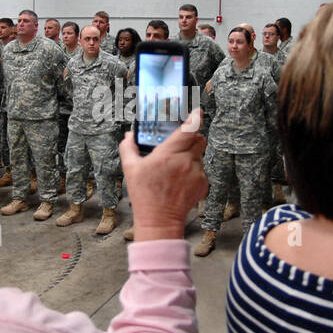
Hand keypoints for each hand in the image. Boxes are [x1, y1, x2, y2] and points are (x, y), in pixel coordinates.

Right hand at [120, 108, 207, 240]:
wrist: (160, 220)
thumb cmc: (144, 195)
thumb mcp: (130, 170)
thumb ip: (128, 148)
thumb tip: (128, 135)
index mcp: (168, 154)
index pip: (188, 130)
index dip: (195, 118)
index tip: (197, 111)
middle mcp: (185, 161)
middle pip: (199, 139)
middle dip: (192, 137)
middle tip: (181, 143)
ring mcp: (196, 173)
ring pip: (200, 155)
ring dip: (191, 156)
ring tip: (176, 168)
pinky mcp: (203, 184)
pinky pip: (201, 169)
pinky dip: (193, 170)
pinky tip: (180, 181)